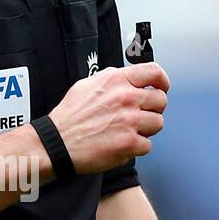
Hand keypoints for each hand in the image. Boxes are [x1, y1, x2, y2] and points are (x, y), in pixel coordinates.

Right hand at [49, 62, 169, 172]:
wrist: (56, 143)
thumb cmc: (69, 117)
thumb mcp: (87, 84)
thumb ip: (112, 79)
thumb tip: (129, 78)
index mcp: (116, 80)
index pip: (154, 72)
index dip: (162, 81)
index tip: (161, 88)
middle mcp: (125, 98)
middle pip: (161, 100)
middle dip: (153, 109)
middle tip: (140, 115)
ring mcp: (129, 121)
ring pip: (158, 123)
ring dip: (146, 129)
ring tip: (128, 131)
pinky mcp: (129, 143)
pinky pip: (147, 145)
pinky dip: (137, 147)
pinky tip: (121, 144)